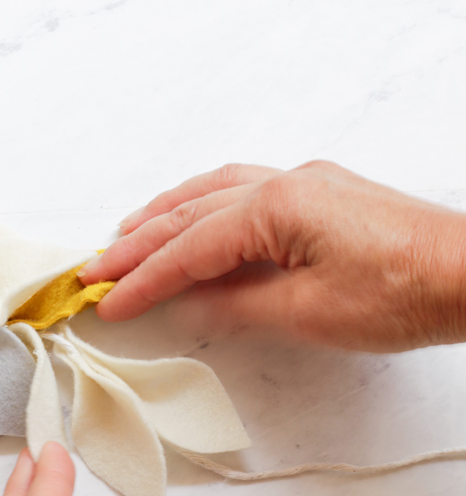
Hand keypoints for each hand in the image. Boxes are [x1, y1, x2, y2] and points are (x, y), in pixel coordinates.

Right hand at [78, 161, 465, 351]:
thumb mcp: (308, 313)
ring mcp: (305, 182)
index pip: (190, 248)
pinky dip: (206, 203)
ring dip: (167, 213)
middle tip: (94, 267)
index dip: (144, 280)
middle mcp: (283, 183)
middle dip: (138, 242)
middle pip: (191, 212)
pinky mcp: (323, 194)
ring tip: (128, 233)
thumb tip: (191, 301)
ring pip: (215, 189)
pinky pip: (245, 188)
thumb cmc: (401, 293)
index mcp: (274, 207)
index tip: (107, 302)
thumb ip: (239, 303)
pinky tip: (197, 215)